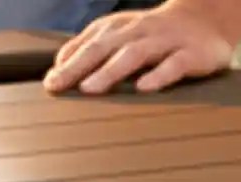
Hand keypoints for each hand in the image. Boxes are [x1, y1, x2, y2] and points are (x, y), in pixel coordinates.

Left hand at [44, 3, 235, 94]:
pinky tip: (144, 88)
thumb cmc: (151, 36)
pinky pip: (175, 64)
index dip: (66, 63)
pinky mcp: (192, 53)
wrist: (207, 18)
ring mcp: (165, 40)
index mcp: (117, 28)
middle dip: (77, 66)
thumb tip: (54, 73)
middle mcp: (138, 31)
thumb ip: (86, 51)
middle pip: (103, 47)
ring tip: (90, 88)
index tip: (49, 84)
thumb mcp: (117, 37)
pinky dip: (159, 75)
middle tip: (57, 85)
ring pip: (135, 53)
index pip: (87, 44)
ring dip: (110, 70)